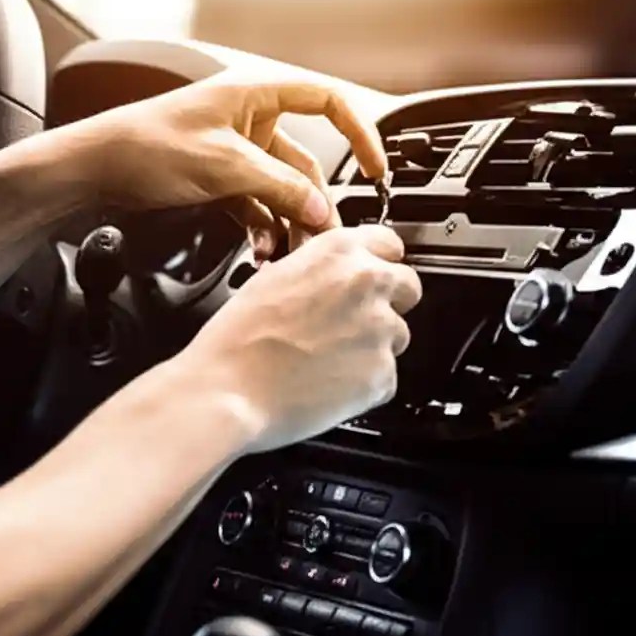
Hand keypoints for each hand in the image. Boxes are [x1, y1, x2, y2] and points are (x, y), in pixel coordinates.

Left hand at [57, 72, 387, 259]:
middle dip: (315, 201)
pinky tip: (263, 251)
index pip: (329, 102)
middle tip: (325, 239)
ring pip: (281, 188)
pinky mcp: (218, 177)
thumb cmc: (147, 147)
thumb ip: (281, 189)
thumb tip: (323, 212)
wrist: (94, 169)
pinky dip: (263, 226)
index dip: (360, 134)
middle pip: (306, 160)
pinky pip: (256, 202)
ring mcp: (235, 149)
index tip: (375, 170)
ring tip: (293, 254)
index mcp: (257, 93)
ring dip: (289, 221)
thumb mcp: (225, 167)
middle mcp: (251, 117)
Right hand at [171, 225, 420, 453]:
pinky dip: (365, 385)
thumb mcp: (273, 277)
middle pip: (408, 288)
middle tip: (351, 325)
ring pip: (398, 335)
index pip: (391, 245)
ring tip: (329, 360)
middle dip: (387, 305)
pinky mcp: (383, 374)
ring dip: (374, 347)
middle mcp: (368, 283)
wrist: (227, 390)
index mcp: (339, 251)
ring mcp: (381, 329)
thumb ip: (317, 269)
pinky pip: (387, 377)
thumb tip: (331, 277)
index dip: (379, 264)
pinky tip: (329, 384)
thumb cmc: (237, 339)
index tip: (371, 278)